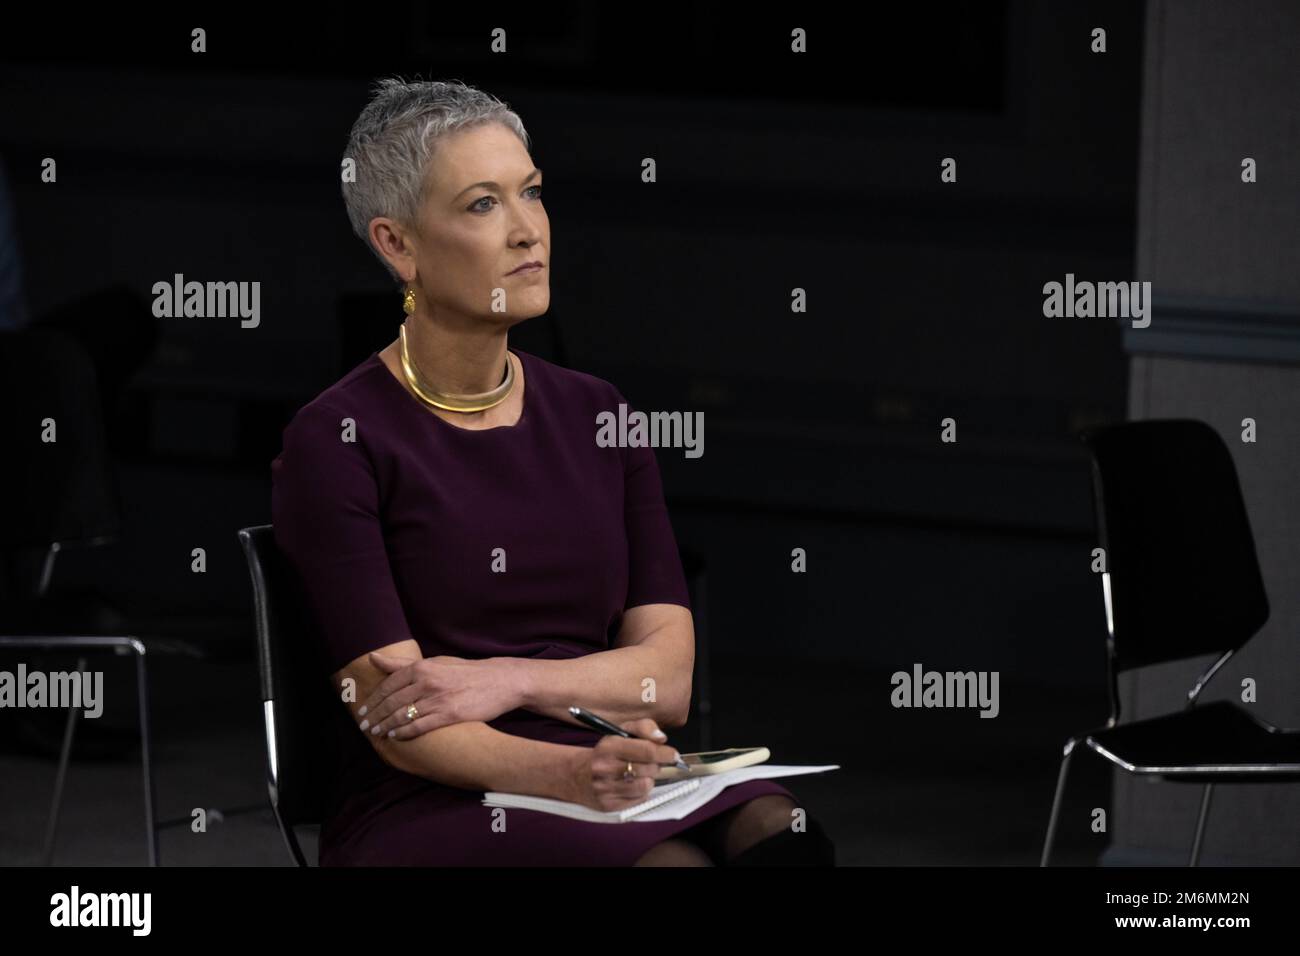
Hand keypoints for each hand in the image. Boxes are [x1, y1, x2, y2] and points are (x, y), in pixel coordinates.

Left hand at [357, 653, 519, 739]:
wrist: (499, 681)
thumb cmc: (464, 672)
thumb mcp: (434, 662)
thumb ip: (402, 664)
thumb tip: (372, 657)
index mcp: (422, 667)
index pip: (388, 686)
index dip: (372, 700)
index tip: (362, 710)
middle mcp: (427, 681)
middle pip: (391, 703)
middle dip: (374, 716)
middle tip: (364, 726)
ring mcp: (438, 698)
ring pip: (402, 716)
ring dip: (385, 726)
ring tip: (376, 733)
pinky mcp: (449, 715)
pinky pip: (419, 726)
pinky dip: (404, 732)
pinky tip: (395, 736)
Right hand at [563, 718, 682, 811]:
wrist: (576, 775)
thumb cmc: (605, 752)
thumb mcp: (620, 732)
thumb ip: (643, 727)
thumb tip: (661, 738)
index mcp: (609, 746)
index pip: (647, 750)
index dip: (665, 753)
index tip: (673, 755)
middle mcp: (605, 768)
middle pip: (649, 769)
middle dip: (656, 765)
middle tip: (651, 763)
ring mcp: (606, 789)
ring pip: (645, 786)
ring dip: (649, 779)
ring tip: (641, 774)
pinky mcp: (608, 805)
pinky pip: (638, 800)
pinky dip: (641, 792)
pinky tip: (632, 785)